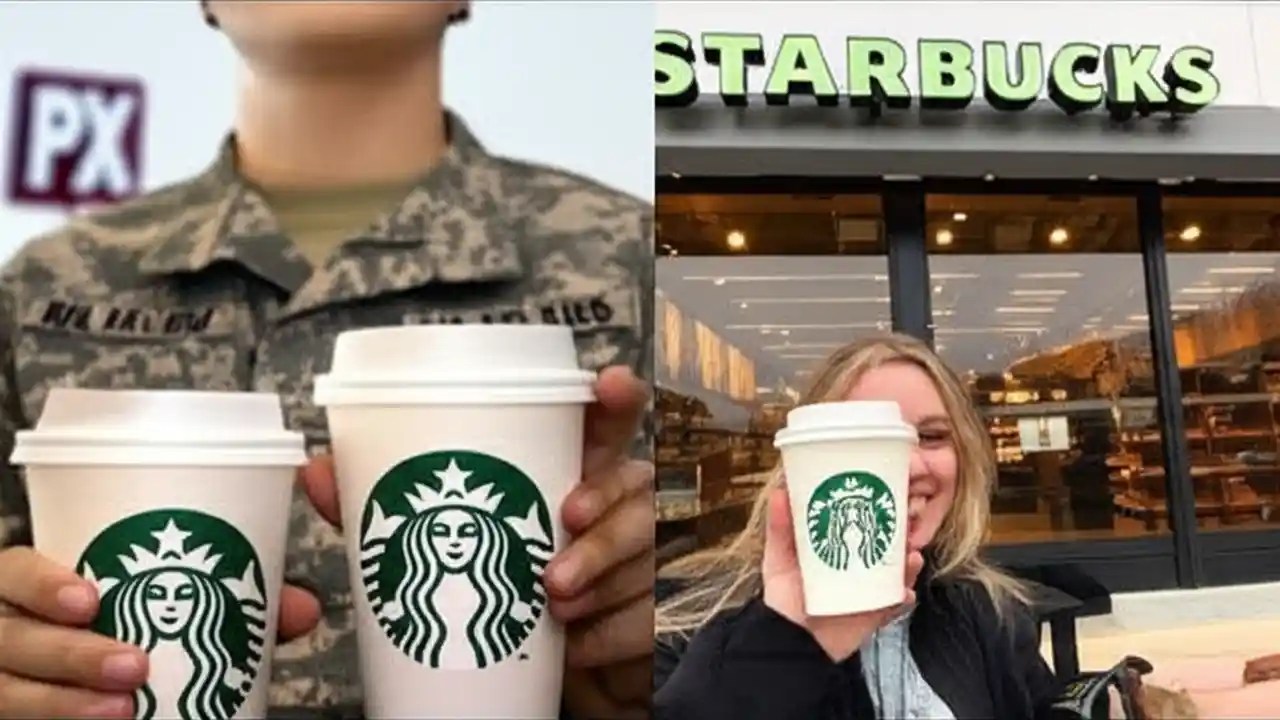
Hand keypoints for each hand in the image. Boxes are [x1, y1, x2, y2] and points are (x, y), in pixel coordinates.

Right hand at [0, 547, 317, 717]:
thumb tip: (300, 608)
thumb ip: (229, 605)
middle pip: (11, 641)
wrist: (109, 689)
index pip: (11, 572)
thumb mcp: (170, 609)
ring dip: (63, 704)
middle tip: (134, 666)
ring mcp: (3, 680)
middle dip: (71, 655)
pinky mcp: (12, 714)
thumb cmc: (129, 629)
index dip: (41, 582)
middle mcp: (6, 633)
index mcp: (30, 590)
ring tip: (123, 710)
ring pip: (8, 694)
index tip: (91, 598)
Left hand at [299, 367, 656, 718]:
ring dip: (600, 575)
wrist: (540, 676)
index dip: (619, 398)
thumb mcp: (435, 545)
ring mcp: (643, 562)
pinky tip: (576, 645)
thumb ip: (383, 509)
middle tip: (563, 530)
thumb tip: (317, 471)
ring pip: (642, 552)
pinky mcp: (652, 615)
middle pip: (635, 485)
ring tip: (557, 604)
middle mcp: (619, 509)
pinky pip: (644, 617)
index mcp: (575, 474)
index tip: (611, 384)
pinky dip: (606, 634)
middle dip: (603, 504)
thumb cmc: (491, 589)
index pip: (610, 424)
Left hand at [761, 485, 924, 662]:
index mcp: (835, 546)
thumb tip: (778, 492)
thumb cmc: (784, 600)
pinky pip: (897, 600)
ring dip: (909, 560)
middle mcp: (856, 564)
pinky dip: (905, 593)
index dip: (875, 504)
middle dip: (902, 530)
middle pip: (887, 541)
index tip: (883, 488)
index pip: (859, 520)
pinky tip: (905, 589)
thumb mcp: (778, 559)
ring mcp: (868, 587)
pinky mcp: (876, 610)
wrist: (793, 643)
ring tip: (911, 553)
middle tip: (907, 518)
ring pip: (898, 569)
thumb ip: (779, 529)